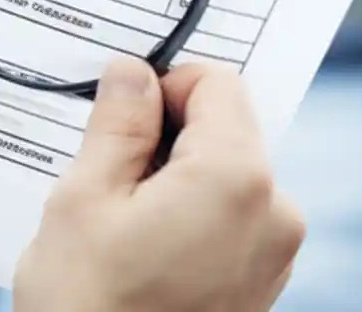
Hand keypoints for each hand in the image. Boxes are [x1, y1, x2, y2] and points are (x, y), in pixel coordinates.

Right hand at [14, 60, 304, 311]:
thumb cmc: (88, 309)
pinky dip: (191, 214)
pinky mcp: (262, 283)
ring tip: (121, 222)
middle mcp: (276, 212)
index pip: (218, 82)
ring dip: (175, 177)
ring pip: (226, 173)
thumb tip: (132, 73)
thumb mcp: (85, 200)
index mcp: (237, 179)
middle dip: (167, 136)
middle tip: (108, 174)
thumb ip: (117, 125)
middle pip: (226, 127)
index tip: (119, 116)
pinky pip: (232, 217)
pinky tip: (143, 248)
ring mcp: (275, 253)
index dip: (163, 86)